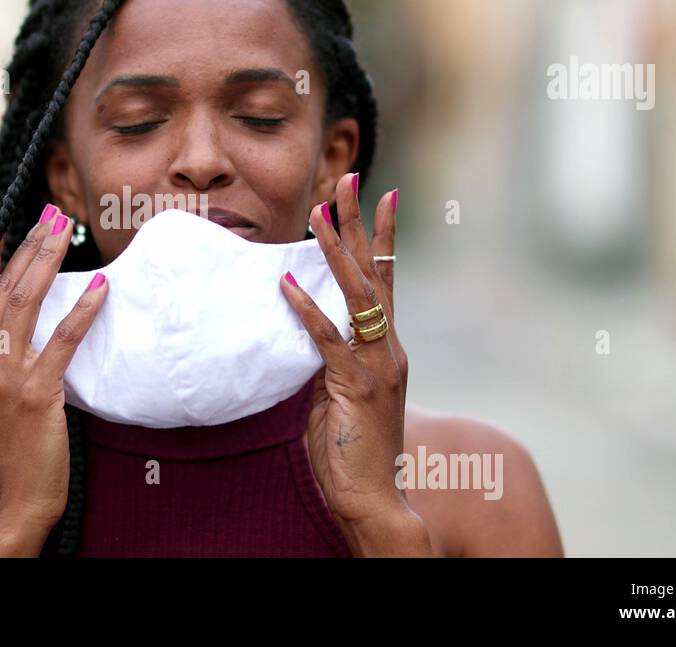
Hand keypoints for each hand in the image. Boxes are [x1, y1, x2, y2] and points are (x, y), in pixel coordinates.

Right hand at [0, 204, 107, 550]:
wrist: (7, 506)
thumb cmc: (5, 458)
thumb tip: (13, 332)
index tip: (0, 220)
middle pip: (3, 288)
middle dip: (28, 245)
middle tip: (50, 213)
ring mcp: (3, 377)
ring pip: (26, 302)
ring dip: (48, 259)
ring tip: (65, 228)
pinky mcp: (34, 394)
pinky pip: (62, 340)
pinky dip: (82, 310)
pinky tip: (100, 287)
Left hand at [279, 176, 430, 555]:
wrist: (374, 497)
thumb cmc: (353, 451)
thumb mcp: (337, 396)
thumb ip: (327, 363)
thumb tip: (304, 337)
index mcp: (387, 348)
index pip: (383, 280)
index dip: (379, 237)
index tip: (376, 195)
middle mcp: (389, 348)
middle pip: (374, 272)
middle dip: (359, 222)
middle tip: (348, 177)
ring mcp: (377, 364)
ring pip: (356, 294)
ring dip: (333, 251)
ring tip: (315, 213)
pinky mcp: (356, 385)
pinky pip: (327, 340)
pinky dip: (306, 310)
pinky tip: (286, 285)